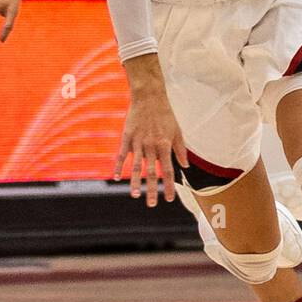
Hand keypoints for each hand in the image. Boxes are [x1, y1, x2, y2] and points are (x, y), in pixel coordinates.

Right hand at [113, 89, 187, 206]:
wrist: (149, 97)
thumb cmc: (165, 115)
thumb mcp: (178, 131)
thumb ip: (181, 150)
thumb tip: (185, 167)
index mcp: (165, 145)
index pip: (168, 171)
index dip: (168, 186)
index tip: (169, 199)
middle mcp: (151, 146)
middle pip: (152, 172)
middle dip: (152, 189)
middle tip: (152, 204)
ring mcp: (138, 142)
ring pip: (136, 166)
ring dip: (135, 182)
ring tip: (134, 195)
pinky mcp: (127, 137)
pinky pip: (122, 154)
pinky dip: (118, 166)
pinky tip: (116, 177)